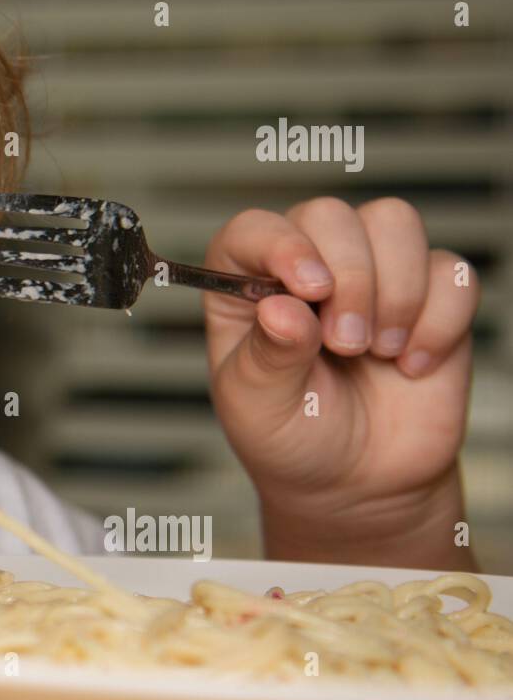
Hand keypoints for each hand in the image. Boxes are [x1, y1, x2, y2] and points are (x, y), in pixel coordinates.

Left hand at [202, 197, 477, 561]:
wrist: (357, 484)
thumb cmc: (291, 438)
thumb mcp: (258, 407)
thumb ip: (267, 356)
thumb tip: (282, 309)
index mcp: (246, 285)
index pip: (254, 230)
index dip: (282, 244)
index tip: (310, 288)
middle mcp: (307, 266)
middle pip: (331, 215)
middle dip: (349, 279)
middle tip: (345, 344)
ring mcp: (372, 275)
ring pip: (394, 223)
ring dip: (395, 290)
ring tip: (377, 351)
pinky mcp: (430, 298)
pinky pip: (453, 272)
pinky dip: (441, 320)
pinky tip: (413, 365)